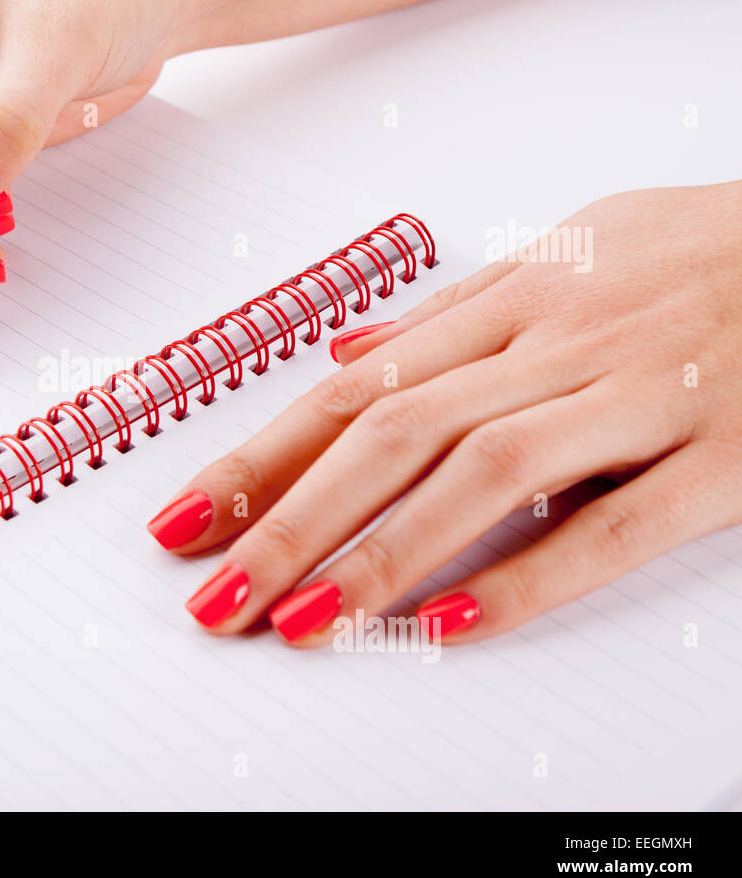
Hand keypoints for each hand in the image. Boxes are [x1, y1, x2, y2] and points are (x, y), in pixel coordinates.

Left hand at [149, 182, 741, 644]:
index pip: (351, 388)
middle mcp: (555, 343)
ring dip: (380, 552)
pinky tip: (453, 625)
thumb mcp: (566, 253)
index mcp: (511, 303)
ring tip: (300, 621)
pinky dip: (532, 573)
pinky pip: (618, 520)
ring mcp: (638, 394)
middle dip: (290, 520)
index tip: (188, 519)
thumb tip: (344, 352)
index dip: (261, 458)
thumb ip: (452, 314)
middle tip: (217, 596)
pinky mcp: (725, 450)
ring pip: (482, 471)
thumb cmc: (697, 254)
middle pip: (391, 432)